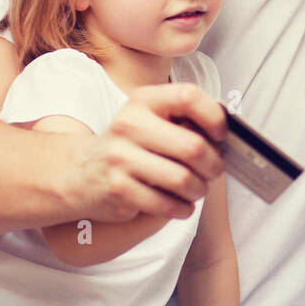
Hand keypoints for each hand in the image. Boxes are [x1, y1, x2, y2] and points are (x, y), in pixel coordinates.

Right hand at [63, 83, 228, 222]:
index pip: (188, 97)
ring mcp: (121, 158)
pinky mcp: (118, 189)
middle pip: (193, 146)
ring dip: (199, 189)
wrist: (78, 172)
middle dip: (213, 164)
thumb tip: (226, 134)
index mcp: (143, 101)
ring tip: (198, 189)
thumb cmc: (128, 145)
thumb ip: (183, 118)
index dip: (213, 117)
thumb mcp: (149, 118)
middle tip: (214, 171)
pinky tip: (181, 205)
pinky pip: (166, 203)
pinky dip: (182, 208)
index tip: (220, 134)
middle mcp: (129, 125)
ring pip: (183, 179)